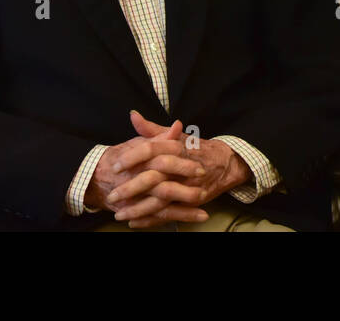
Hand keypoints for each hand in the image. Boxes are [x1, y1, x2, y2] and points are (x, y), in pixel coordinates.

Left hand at [108, 111, 253, 228]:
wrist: (226, 163)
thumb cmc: (196, 149)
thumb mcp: (177, 136)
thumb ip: (152, 129)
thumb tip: (133, 116)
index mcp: (177, 147)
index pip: (151, 149)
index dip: (132, 157)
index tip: (116, 166)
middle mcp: (182, 167)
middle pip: (153, 178)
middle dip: (131, 188)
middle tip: (113, 195)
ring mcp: (188, 186)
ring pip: (160, 200)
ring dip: (138, 209)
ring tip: (119, 214)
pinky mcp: (192, 202)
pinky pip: (169, 214)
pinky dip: (151, 220)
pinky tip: (135, 223)